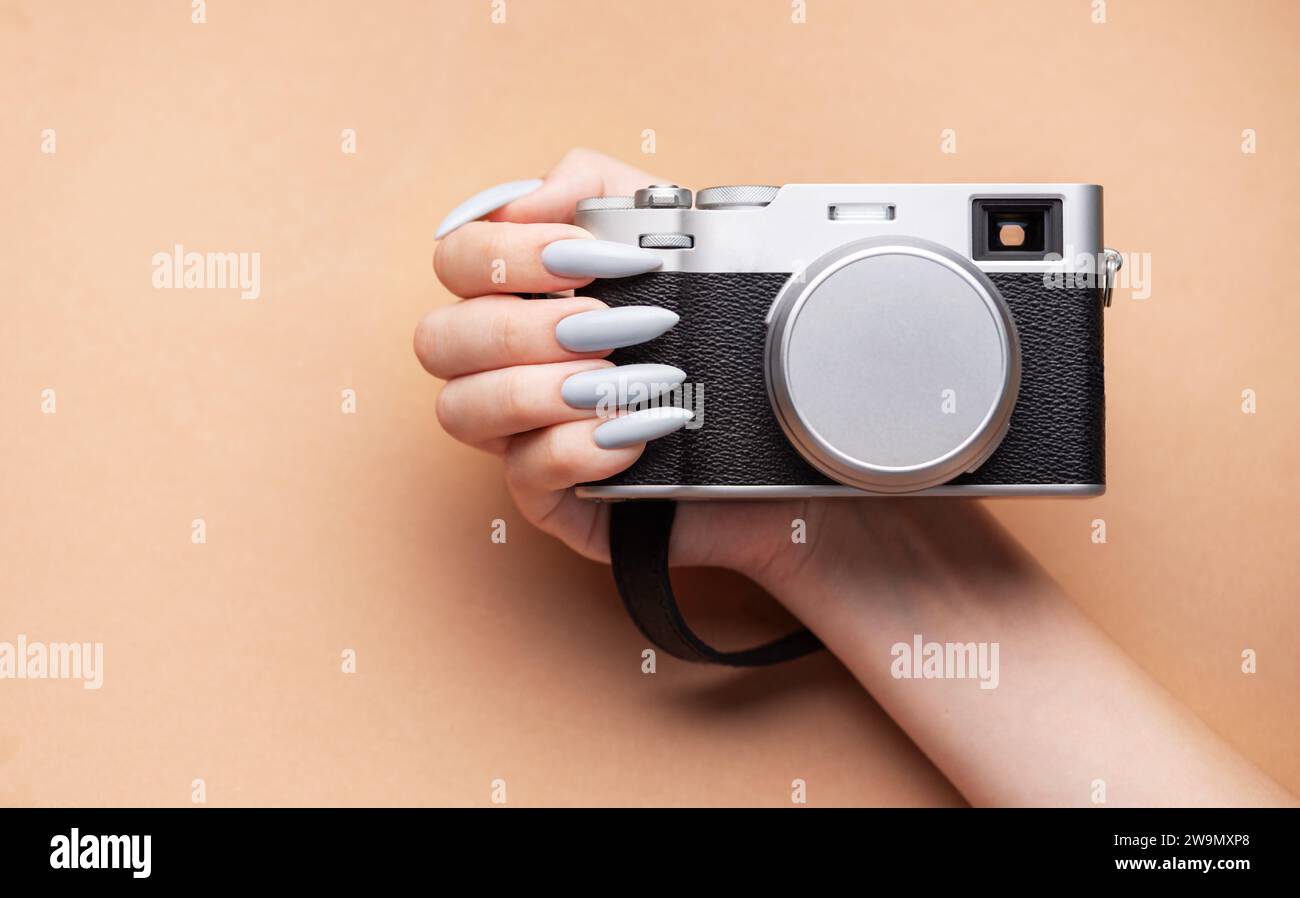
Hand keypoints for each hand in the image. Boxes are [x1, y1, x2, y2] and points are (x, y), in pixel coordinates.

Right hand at [415, 148, 826, 586]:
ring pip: (460, 411)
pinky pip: (524, 477)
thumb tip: (531, 197)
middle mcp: (509, 365)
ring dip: (543, 386)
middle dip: (522, 324)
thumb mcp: (681, 237)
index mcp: (524, 296)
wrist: (802, 434)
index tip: (587, 256)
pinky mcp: (560, 500)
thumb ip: (605, 192)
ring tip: (630, 377)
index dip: (506, 251)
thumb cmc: (730, 334)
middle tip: (609, 323)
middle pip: (436, 339)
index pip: (457, 261)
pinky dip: (577, 446)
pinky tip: (640, 430)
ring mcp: (526, 435)